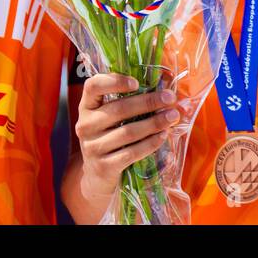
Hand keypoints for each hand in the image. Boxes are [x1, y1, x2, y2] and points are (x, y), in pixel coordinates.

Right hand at [75, 73, 178, 200]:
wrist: (98, 175)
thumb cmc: (110, 138)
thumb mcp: (110, 119)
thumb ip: (128, 102)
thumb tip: (164, 90)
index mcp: (87, 107)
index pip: (93, 86)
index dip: (114, 81)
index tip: (137, 83)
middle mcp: (85, 125)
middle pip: (118, 109)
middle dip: (148, 102)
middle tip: (170, 98)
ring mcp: (92, 147)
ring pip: (128, 132)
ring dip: (154, 123)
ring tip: (172, 117)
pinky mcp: (104, 166)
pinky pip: (132, 152)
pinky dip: (150, 143)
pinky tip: (163, 135)